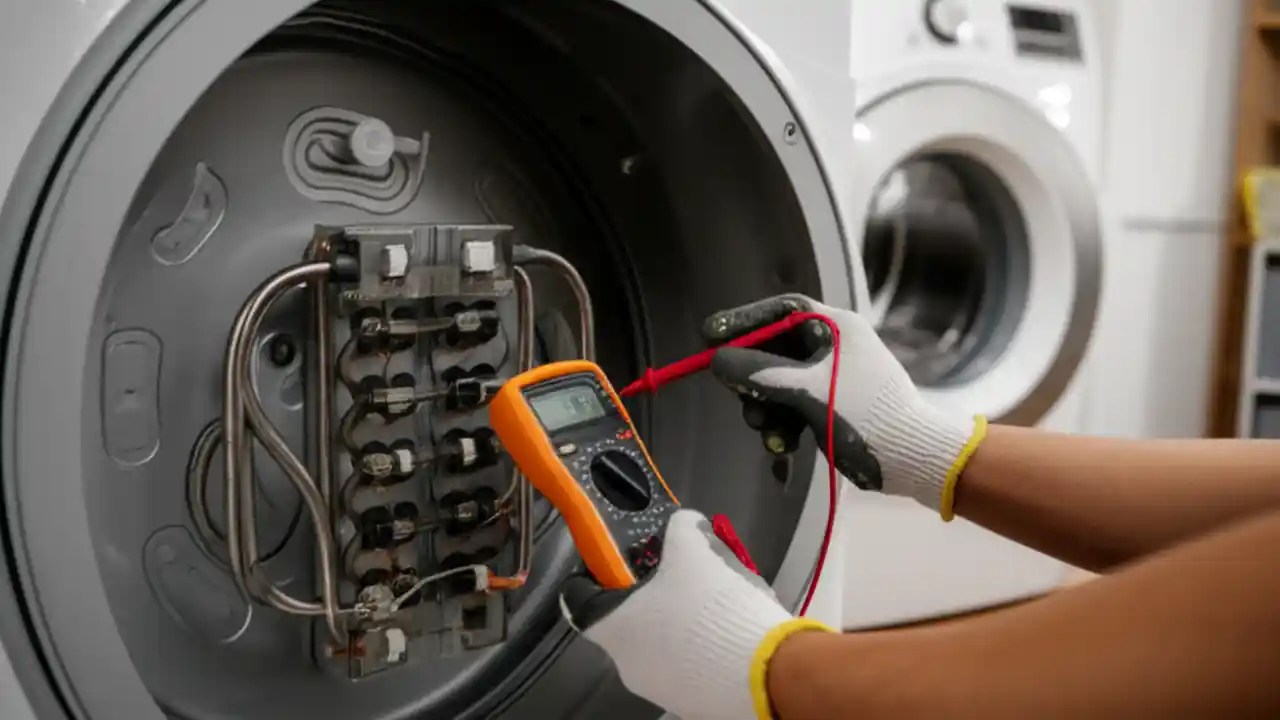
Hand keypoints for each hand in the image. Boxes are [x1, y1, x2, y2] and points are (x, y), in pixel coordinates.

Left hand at [559, 509, 833, 719]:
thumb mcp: (694, 550)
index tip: (620, 559)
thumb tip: (683, 524)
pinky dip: (703, 646)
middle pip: (628, 619)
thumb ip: (680, 529)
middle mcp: (626, 665)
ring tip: (717, 601)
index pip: (579, 597)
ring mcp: (658, 689)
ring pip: (661, 644)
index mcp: (613, 628)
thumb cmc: (711, 606)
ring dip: (681, 621)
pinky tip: (731, 630)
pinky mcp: (690, 702)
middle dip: (653, 594)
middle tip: (682, 574)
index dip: (596, 572)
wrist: (765, 672)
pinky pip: (689, 665)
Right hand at [701, 294, 985, 518]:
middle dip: (753, 381)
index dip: (742, 320)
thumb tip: (716, 361)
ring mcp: (831, 377)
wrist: (913, 457)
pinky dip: (782, 424)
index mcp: (836, 328)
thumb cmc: (866, 415)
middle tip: (742, 402)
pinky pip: (792, 405)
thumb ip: (760, 374)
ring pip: (778, 383)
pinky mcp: (829, 404)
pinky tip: (781, 447)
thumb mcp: (807, 392)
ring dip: (766, 409)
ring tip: (768, 434)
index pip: (780, 310)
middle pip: (773, 350)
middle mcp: (832, 346)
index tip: (710, 335)